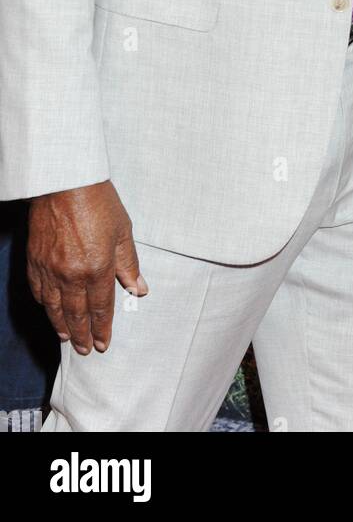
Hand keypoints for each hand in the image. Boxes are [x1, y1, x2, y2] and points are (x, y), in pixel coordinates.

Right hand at [27, 181, 147, 353]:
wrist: (64, 181)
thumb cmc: (97, 201)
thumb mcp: (123, 231)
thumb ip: (129, 263)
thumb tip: (138, 288)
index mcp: (97, 268)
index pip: (101, 308)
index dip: (103, 328)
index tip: (104, 343)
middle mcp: (72, 274)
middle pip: (77, 314)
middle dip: (82, 335)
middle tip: (85, 350)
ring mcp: (50, 269)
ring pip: (54, 307)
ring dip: (62, 326)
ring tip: (67, 339)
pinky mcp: (35, 260)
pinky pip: (38, 290)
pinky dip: (44, 305)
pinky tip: (49, 310)